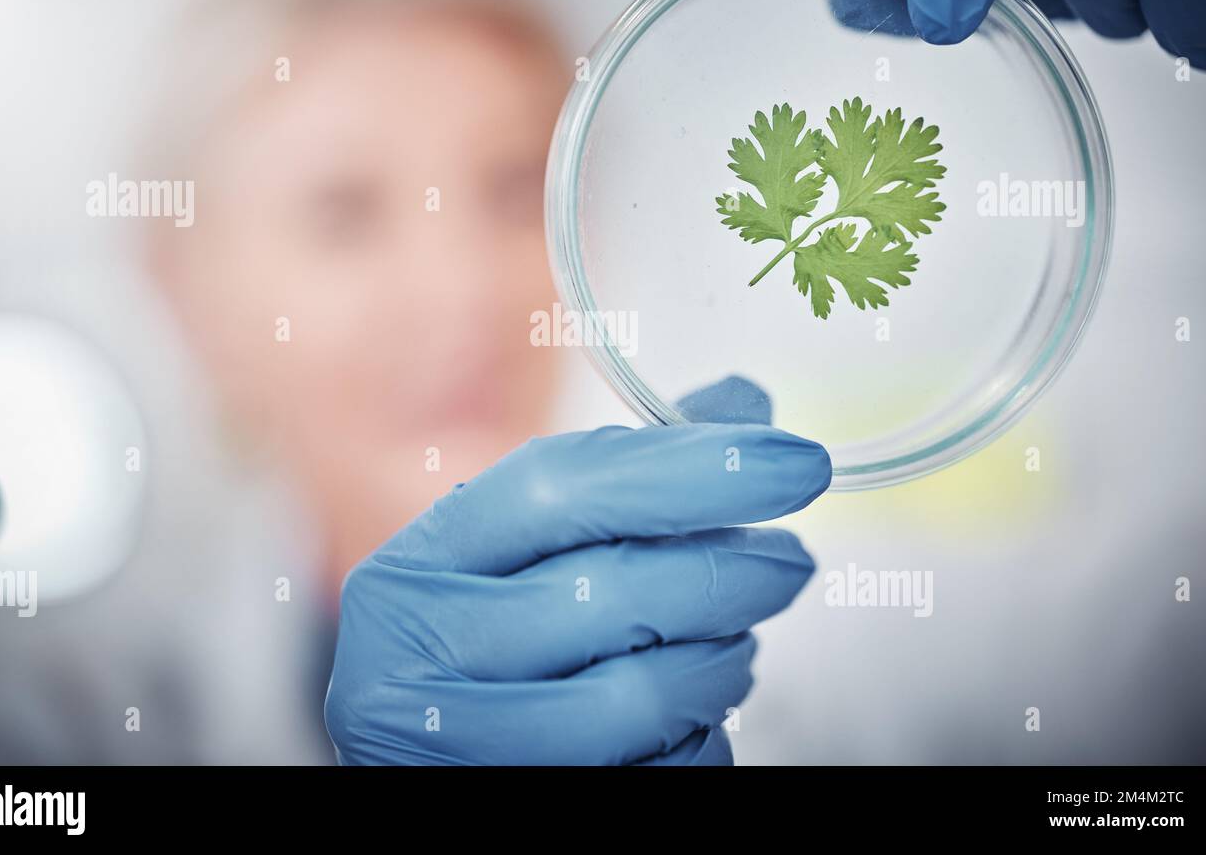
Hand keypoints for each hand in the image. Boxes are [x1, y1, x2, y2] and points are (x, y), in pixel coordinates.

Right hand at [324, 421, 830, 764]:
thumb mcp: (516, 557)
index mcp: (415, 568)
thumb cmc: (478, 648)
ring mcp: (462, 745)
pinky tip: (694, 712)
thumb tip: (743, 404)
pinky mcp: (522, 800)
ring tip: (737, 643)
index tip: (790, 460)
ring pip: (636, 695)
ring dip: (721, 663)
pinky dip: (702, 736)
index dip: (689, 467)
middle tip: (789, 560)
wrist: (416, 768)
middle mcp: (418, 656)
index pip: (561, 487)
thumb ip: (624, 479)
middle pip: (610, 590)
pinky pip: (658, 771)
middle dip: (728, 570)